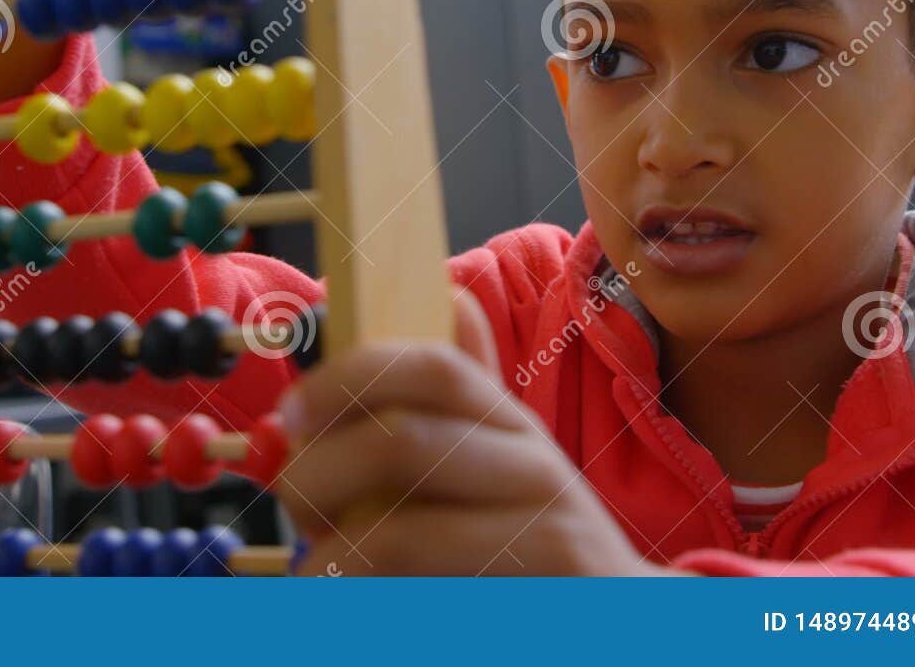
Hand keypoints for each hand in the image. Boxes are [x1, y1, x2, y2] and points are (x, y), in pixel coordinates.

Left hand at [274, 295, 655, 575]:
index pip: (434, 368)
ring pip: (403, 538)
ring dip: (334, 556)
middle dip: (321, 472)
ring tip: (316, 574)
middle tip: (292, 504)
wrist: (624, 621)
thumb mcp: (509, 460)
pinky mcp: (544, 604)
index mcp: (511, 423)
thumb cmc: (537, 541)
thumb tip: (452, 294)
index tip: (290, 411)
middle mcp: (535, 470)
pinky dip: (373, 607)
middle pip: (404, 445)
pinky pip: (427, 603)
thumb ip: (469, 395)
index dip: (349, 378)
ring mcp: (545, 540)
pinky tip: (363, 610)